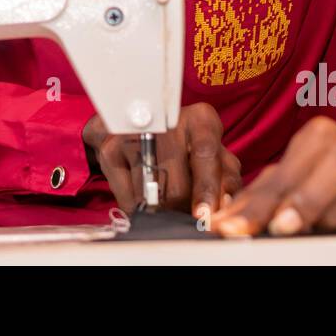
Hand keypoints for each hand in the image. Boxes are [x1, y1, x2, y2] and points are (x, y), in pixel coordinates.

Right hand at [82, 102, 241, 217]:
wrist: (140, 124)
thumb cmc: (189, 147)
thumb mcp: (217, 157)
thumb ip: (227, 180)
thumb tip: (223, 204)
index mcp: (200, 119)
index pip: (204, 154)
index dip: (206, 188)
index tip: (204, 215)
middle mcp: (165, 121)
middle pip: (176, 185)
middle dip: (182, 209)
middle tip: (185, 215)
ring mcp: (133, 134)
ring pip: (150, 196)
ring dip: (160, 211)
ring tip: (166, 204)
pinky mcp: (109, 149)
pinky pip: (127, 198)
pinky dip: (138, 208)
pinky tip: (144, 197)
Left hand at [210, 116, 335, 236]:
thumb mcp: (298, 180)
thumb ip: (263, 199)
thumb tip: (224, 221)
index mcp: (321, 137)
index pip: (285, 171)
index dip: (258, 202)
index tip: (234, 227)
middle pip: (332, 164)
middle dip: (305, 198)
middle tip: (281, 227)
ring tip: (322, 229)